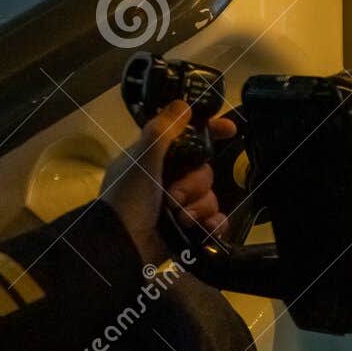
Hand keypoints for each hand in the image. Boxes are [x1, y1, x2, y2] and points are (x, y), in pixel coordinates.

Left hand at [100, 100, 236, 262]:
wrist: (121, 245)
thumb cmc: (128, 198)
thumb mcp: (142, 158)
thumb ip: (162, 130)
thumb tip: (183, 104)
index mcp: (155, 159)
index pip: (187, 138)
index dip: (209, 132)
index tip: (230, 129)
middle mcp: (169, 179)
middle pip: (204, 171)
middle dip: (194, 185)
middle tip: (175, 196)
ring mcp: (178, 206)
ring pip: (210, 197)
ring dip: (199, 207)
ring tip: (181, 218)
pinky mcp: (188, 229)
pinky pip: (214, 221)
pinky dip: (212, 225)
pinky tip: (204, 229)